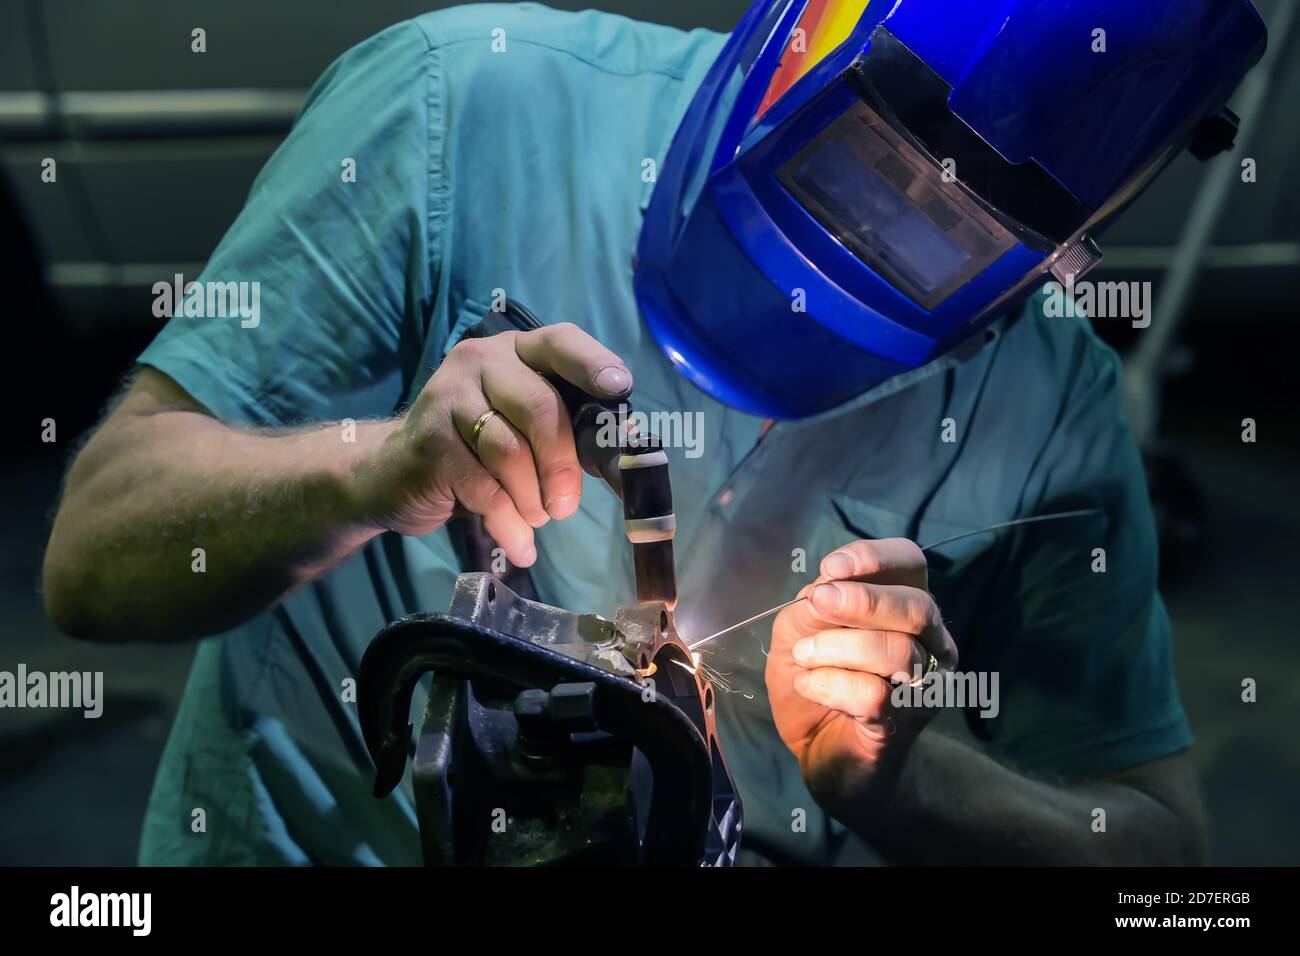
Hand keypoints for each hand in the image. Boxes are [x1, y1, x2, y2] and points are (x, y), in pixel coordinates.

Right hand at [356, 323, 631, 564]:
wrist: (393, 473)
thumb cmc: (475, 449)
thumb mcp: (522, 427)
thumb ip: (567, 429)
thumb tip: (624, 455)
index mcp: (515, 352)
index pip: (559, 343)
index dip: (592, 363)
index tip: (620, 388)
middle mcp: (481, 362)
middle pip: (540, 408)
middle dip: (562, 464)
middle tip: (566, 505)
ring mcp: (449, 398)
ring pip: (511, 452)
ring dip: (532, 499)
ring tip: (535, 518)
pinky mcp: (429, 442)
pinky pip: (484, 488)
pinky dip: (509, 523)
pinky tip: (519, 543)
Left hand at [765, 538, 957, 810]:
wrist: (823, 753)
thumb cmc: (818, 681)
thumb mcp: (801, 631)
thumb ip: (814, 605)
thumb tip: (827, 586)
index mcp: (907, 606)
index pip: (911, 563)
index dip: (874, 558)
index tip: (830, 568)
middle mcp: (931, 642)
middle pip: (917, 606)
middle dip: (861, 601)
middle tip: (817, 604)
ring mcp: (925, 686)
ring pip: (897, 651)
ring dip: (836, 648)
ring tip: (803, 658)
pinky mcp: (904, 723)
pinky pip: (875, 694)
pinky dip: (830, 684)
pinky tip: (809, 685)